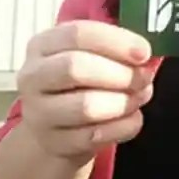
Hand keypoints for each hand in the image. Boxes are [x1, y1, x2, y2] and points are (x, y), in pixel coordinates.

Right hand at [15, 20, 155, 164]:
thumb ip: (114, 49)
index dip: (116, 42)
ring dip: (123, 102)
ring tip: (139, 97)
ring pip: (86, 106)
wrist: (56, 128)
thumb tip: (145, 54)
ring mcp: (38, 113)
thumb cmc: (79, 83)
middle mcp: (33, 77)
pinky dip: (123, 127)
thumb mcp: (89, 56)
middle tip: (144, 77)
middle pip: (76, 67)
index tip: (144, 52)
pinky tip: (132, 118)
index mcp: (42, 45)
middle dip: (120, 73)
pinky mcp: (53, 143)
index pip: (78, 34)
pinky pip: (95, 136)